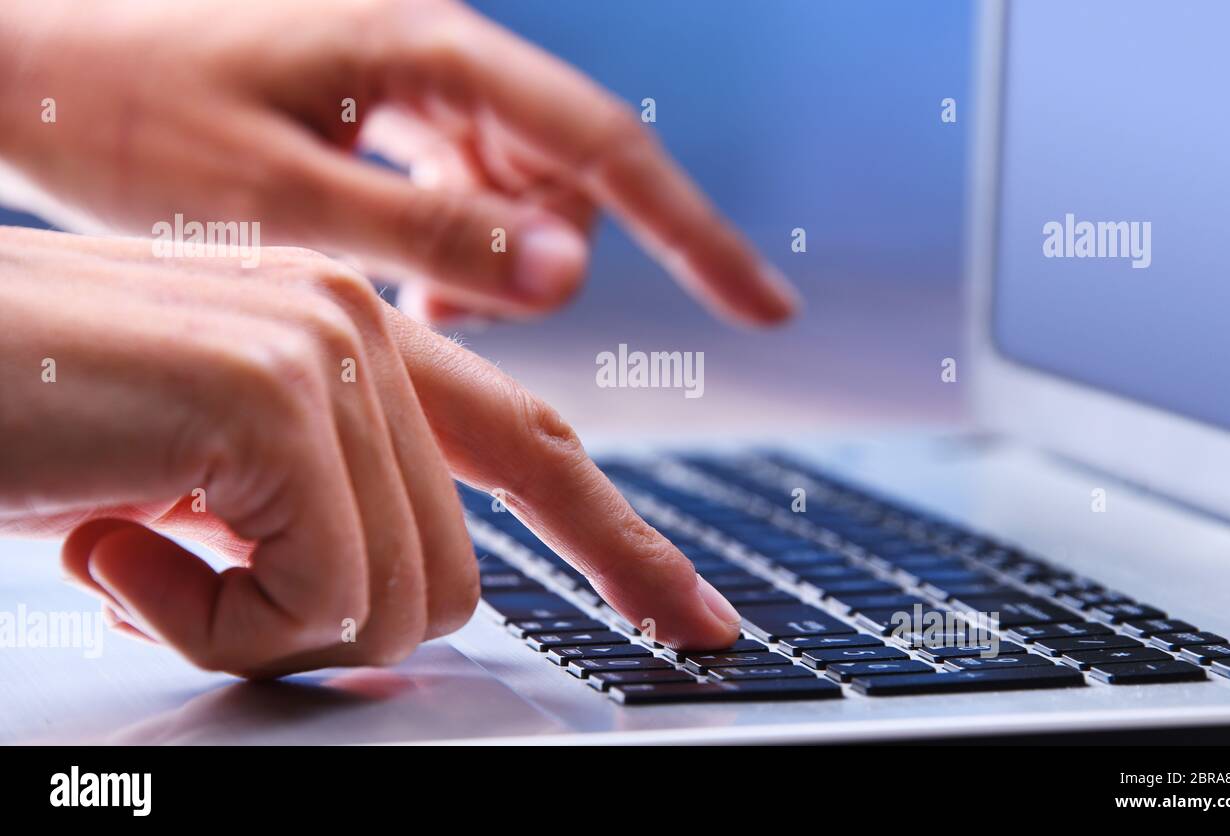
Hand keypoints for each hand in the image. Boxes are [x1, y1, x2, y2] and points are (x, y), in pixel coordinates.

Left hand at [0, 0, 797, 325]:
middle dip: (571, 255)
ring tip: (417, 305)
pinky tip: (403, 278)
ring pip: (516, 180)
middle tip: (485, 321)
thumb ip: (431, 229)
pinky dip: (456, 242)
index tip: (766, 308)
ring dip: (501, 256)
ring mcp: (406, 74)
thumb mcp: (276, 193)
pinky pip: (460, 180)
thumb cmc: (123, 114)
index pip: (603, 145)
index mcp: (426, 48)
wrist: (24, 59)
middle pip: (569, 164)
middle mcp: (432, 48)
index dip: (695, 233)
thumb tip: (573, 272)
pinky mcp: (377, 103)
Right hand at [0, 227, 741, 677]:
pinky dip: (207, 622)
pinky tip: (116, 544)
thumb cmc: (42, 411)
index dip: (623, 546)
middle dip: (327, 623)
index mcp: (366, 338)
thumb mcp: (215, 462)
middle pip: (453, 576)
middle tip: (197, 578)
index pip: (537, 452)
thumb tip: (404, 589)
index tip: (688, 619)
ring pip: (392, 605)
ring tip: (147, 552)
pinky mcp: (273, 397)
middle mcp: (366, 327)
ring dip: (255, 624)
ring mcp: (329, 352)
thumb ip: (331, 497)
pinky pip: (315, 603)